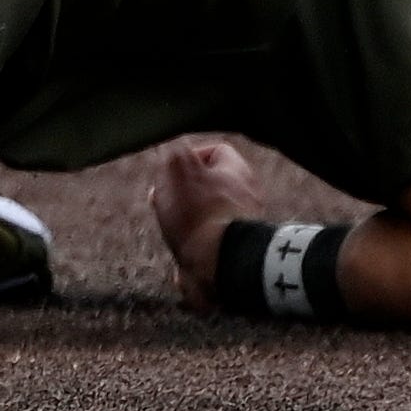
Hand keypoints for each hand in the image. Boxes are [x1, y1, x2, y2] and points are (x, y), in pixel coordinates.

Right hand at [145, 138, 264, 310]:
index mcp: (237, 172)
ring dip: (187, 218)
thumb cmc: (197, 213)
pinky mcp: (236, 251)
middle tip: (163, 199)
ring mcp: (243, 226)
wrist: (221, 262)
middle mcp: (247, 196)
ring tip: (169, 227)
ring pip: (210, 213)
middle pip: (212, 184)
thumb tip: (172, 148)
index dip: (189, 155)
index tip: (169, 169)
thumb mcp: (177, 169)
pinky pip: (211, 243)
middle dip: (184, 191)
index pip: (216, 150)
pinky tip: (180, 250)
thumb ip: (174, 153)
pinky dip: (194, 244)